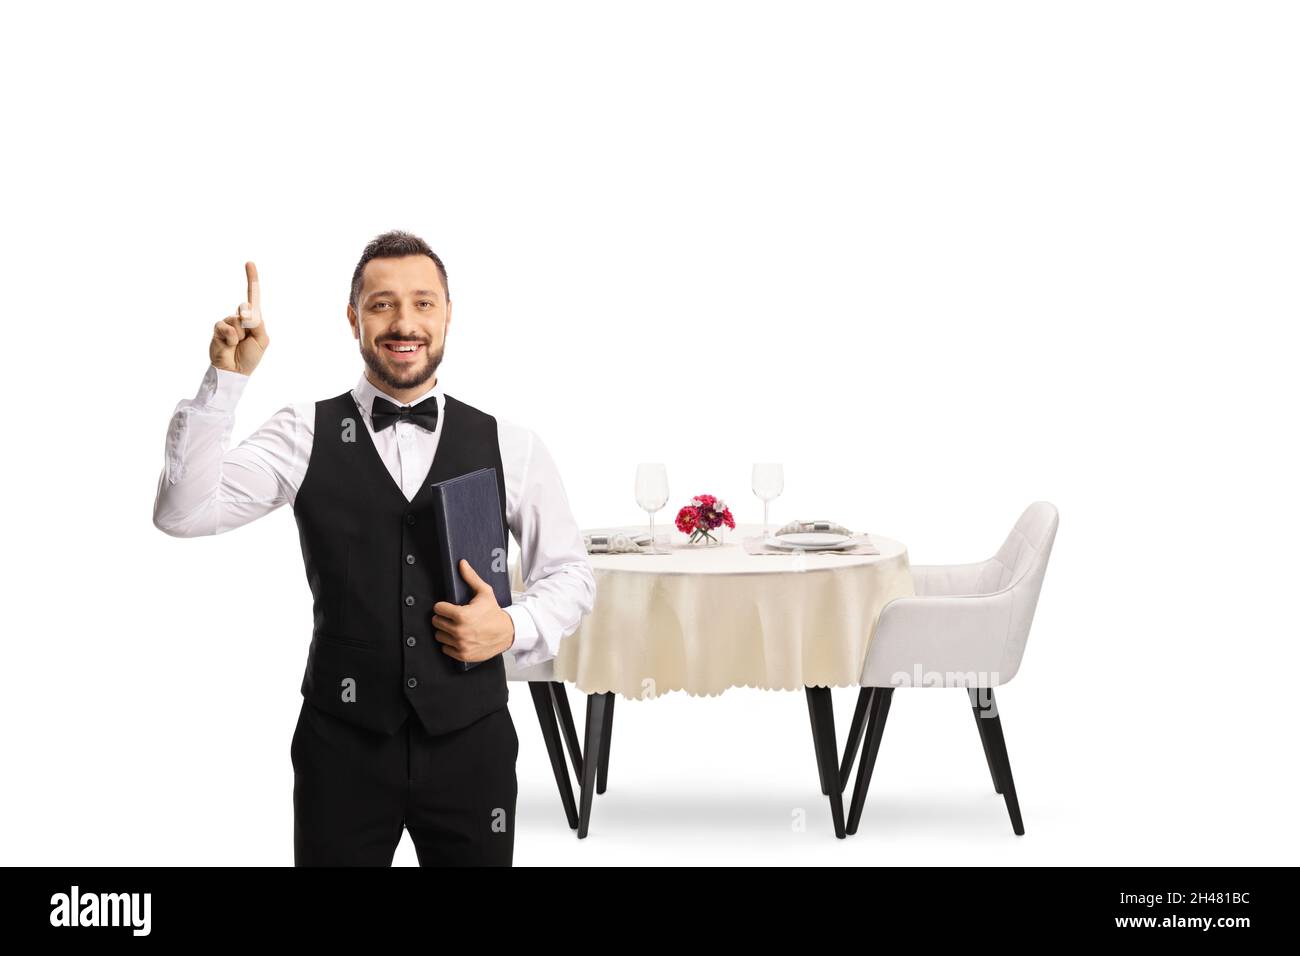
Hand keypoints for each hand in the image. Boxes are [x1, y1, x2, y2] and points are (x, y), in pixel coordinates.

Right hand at [209, 261, 269, 375]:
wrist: (234, 372)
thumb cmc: (249, 357)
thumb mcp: (262, 340)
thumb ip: (257, 323)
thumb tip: (244, 311)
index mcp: (253, 320)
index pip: (252, 297)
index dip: (251, 279)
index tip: (249, 263)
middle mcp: (240, 318)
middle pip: (246, 308)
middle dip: (249, 323)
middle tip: (246, 339)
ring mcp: (228, 322)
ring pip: (237, 319)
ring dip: (240, 334)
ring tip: (237, 344)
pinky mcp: (218, 328)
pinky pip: (226, 326)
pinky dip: (230, 337)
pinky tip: (229, 345)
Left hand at [431, 559, 515, 661]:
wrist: (507, 632)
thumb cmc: (494, 612)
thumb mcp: (484, 592)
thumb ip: (471, 578)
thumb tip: (462, 563)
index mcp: (461, 615)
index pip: (437, 609)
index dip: (443, 606)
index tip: (448, 607)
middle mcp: (459, 631)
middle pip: (436, 622)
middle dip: (443, 618)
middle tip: (452, 617)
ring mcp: (460, 644)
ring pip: (439, 636)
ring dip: (445, 631)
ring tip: (455, 627)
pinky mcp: (462, 655)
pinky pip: (445, 649)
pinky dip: (450, 644)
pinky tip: (458, 638)